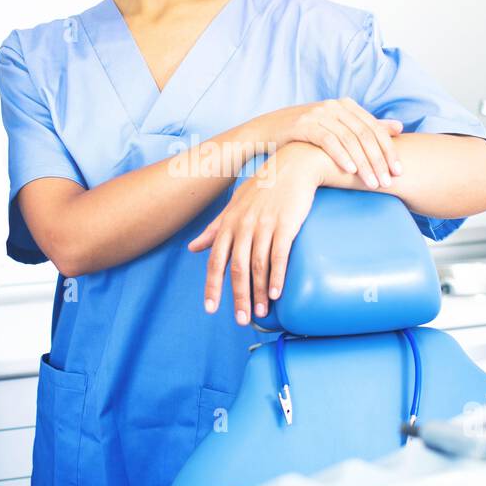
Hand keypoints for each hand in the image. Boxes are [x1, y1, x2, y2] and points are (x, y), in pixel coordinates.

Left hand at [188, 143, 329, 324]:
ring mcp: (264, 225)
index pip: (215, 260)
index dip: (212, 286)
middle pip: (236, 268)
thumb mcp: (234, 205)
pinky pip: (279, 255)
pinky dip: (277, 276)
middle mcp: (243, 226)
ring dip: (259, 292)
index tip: (211, 309)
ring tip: (262, 312)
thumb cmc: (263, 186)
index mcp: (229, 224)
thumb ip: (214, 229)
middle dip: (238, 297)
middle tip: (242, 320)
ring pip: (258, 265)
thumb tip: (192, 248)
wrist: (293, 165)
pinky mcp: (285, 225)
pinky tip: (277, 293)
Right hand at [265, 98, 403, 190]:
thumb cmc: (305, 134)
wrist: (266, 132)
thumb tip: (399, 128)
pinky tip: (349, 171)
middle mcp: (334, 106)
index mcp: (346, 105)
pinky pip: (327, 140)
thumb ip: (365, 127)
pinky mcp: (303, 124)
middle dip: (379, 160)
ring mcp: (318, 114)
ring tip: (372, 183)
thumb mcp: (337, 127)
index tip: (399, 171)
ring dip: (363, 163)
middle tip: (388, 181)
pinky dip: (340, 156)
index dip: (389, 150)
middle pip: (365, 134)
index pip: (375, 128)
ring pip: (349, 139)